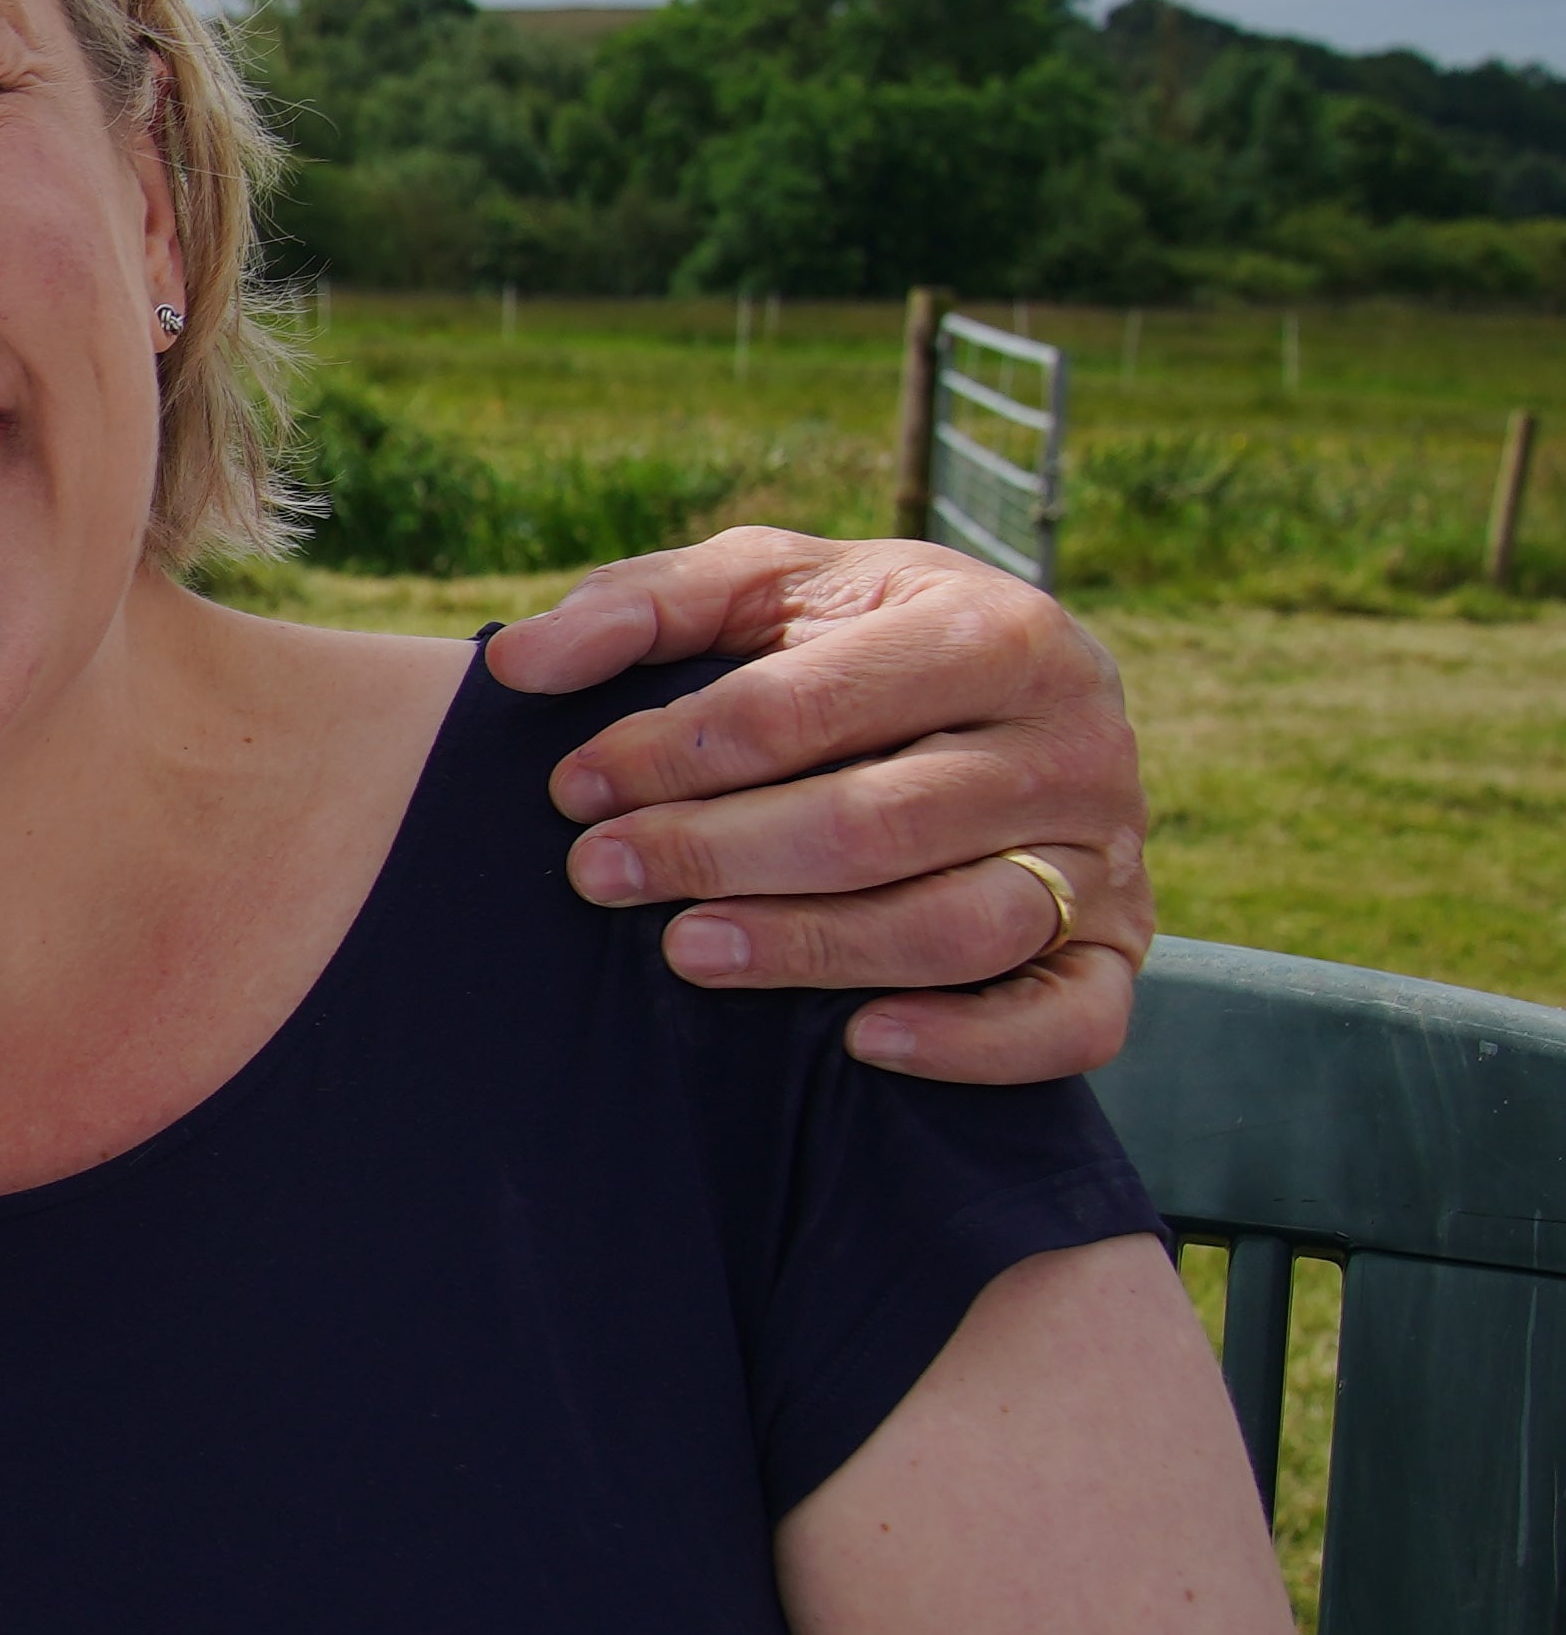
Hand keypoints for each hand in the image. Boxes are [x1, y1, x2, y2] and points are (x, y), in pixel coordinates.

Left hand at [486, 529, 1150, 1084]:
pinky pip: (1071, 1023)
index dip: (676, 750)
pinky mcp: (1120, 948)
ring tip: (683, 951)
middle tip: (596, 873)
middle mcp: (1073, 739)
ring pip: (960, 925)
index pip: (815, 703)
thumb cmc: (855, 641)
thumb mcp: (765, 589)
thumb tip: (515, 661)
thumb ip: (644, 605)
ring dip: (811, 950)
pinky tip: (859, 1043)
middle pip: (878, 823)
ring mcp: (1106, 852)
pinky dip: (971, 1045)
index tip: (573, 786)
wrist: (1007, 698)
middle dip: (716, 851)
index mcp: (993, 629)